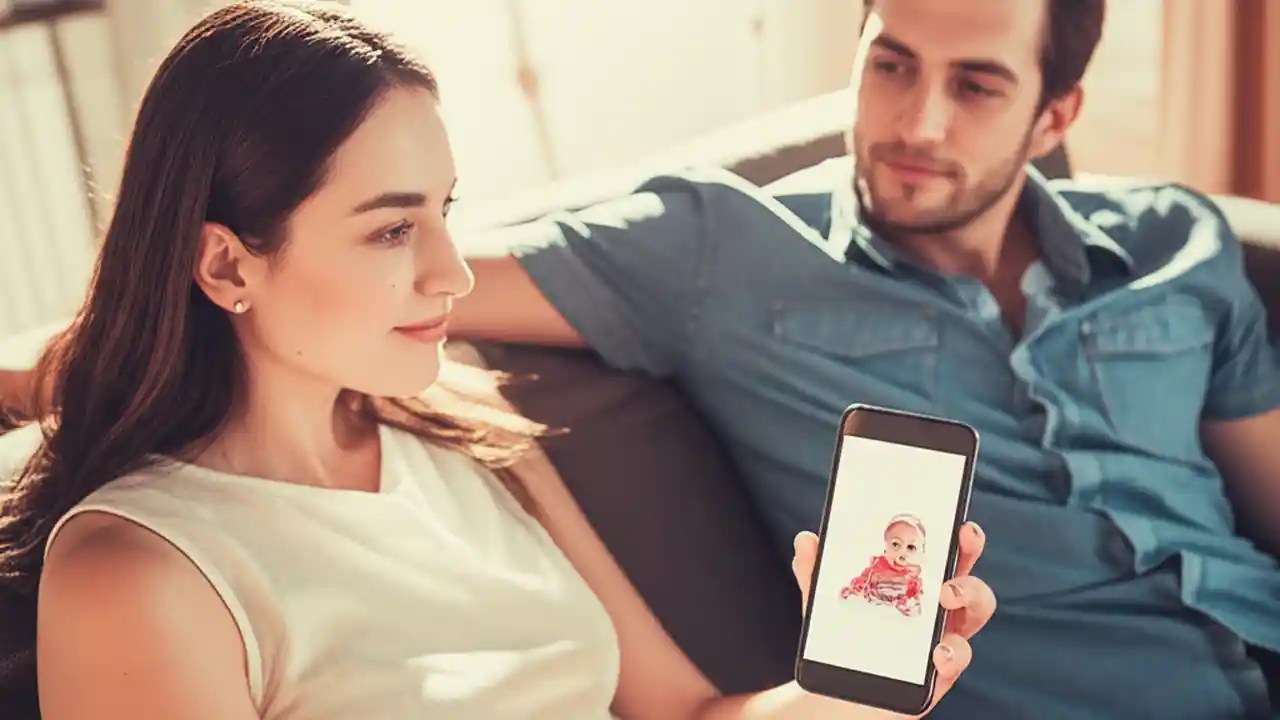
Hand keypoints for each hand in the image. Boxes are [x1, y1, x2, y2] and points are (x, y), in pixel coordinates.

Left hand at [792, 522, 994, 717]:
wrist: (841, 691)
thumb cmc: (846, 637)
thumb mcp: (827, 601)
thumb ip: (816, 571)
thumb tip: (805, 540)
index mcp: (916, 581)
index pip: (943, 548)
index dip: (957, 531)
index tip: (958, 518)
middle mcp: (939, 605)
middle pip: (968, 565)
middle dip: (970, 551)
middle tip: (960, 543)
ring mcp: (945, 635)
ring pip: (977, 609)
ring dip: (970, 594)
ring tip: (948, 595)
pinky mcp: (942, 669)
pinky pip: (958, 657)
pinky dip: (953, 652)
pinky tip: (937, 652)